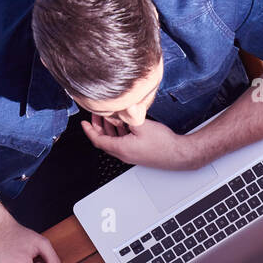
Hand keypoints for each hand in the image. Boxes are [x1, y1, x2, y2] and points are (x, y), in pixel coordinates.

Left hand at [80, 116, 199, 169]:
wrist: (179, 154)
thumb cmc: (163, 144)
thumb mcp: (141, 125)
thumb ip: (128, 116)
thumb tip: (119, 107)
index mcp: (121, 149)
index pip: (98, 140)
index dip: (89, 130)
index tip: (84, 122)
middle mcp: (124, 154)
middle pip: (105, 140)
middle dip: (99, 126)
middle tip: (97, 114)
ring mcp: (131, 154)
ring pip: (114, 140)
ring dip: (110, 128)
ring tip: (110, 115)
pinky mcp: (138, 152)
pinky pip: (124, 142)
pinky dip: (120, 132)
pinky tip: (125, 122)